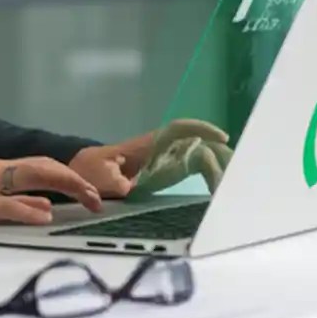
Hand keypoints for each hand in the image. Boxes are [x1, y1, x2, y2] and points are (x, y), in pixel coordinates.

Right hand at [0, 157, 103, 227]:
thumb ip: (13, 201)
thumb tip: (45, 207)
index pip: (41, 167)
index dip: (68, 176)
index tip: (89, 190)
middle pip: (44, 167)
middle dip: (75, 180)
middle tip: (98, 196)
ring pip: (32, 178)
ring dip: (63, 187)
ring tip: (87, 198)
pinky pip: (5, 204)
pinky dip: (27, 209)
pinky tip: (44, 215)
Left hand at [70, 119, 232, 198]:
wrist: (81, 174)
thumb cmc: (90, 170)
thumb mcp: (102, 177)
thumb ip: (121, 182)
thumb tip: (136, 188)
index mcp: (147, 144)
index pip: (178, 130)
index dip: (200, 129)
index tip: (222, 138)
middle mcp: (161, 149)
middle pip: (195, 145)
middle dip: (217, 154)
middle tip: (235, 173)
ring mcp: (164, 160)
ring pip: (197, 157)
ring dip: (215, 168)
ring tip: (231, 184)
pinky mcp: (164, 173)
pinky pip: (190, 170)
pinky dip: (206, 176)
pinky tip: (217, 188)